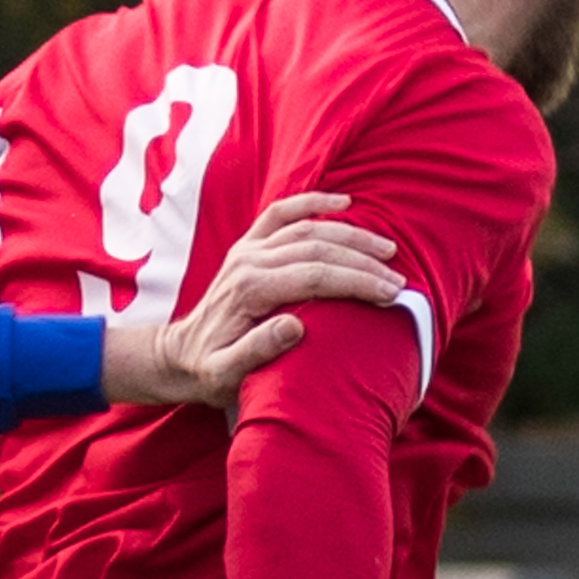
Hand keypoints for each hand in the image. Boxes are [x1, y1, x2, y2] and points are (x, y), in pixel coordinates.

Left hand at [99, 191, 403, 407]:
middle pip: (318, 250)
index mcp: (249, 290)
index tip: (392, 295)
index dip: (357, 282)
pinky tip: (342, 202)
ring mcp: (247, 250)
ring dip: (350, 236)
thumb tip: (295, 327)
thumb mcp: (226, 375)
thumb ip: (256, 352)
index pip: (315, 277)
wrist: (178, 355)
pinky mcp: (247, 246)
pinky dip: (311, 203)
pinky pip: (280, 214)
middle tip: (400, 281)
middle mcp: (248, 262)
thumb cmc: (209, 371)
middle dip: (364, 262)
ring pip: (306, 229)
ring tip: (388, 250)